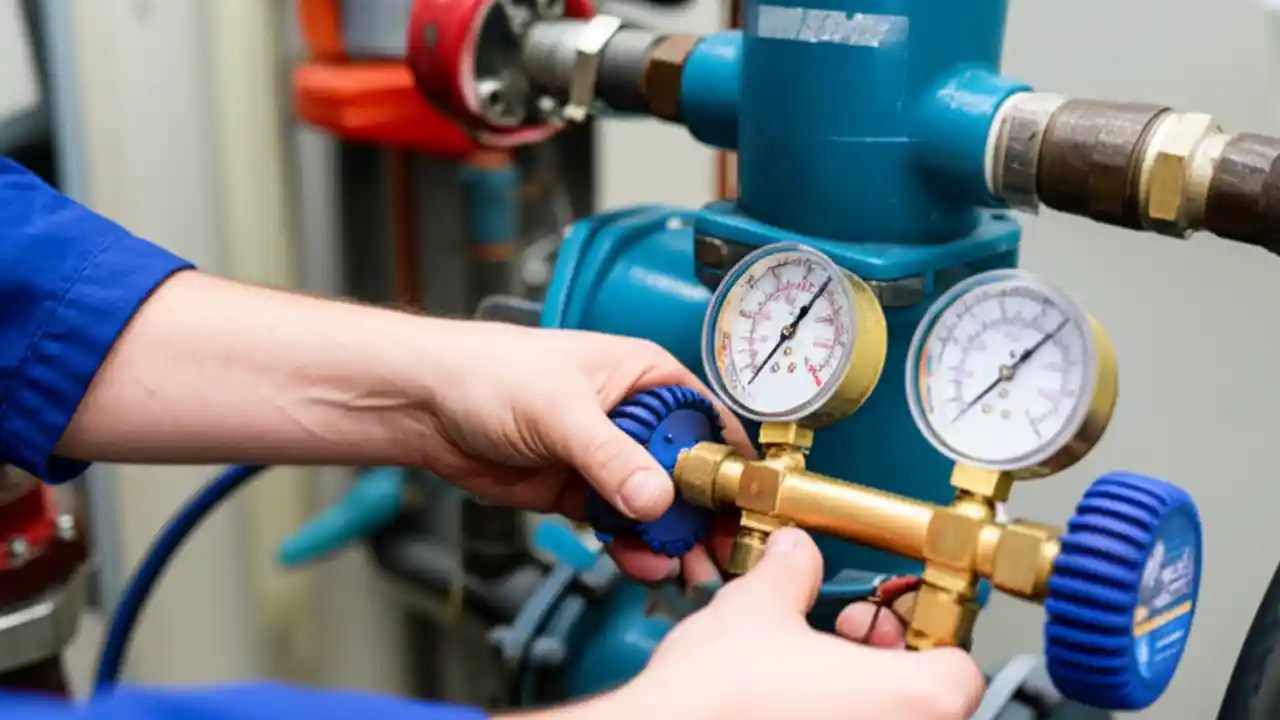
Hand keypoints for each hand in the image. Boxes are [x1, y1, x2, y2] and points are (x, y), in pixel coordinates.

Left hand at [416, 320, 753, 581]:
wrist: (427, 406)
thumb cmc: (489, 371)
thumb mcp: (560, 409)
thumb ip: (611, 456)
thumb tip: (655, 496)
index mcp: (646, 376)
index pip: (707, 421)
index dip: (728, 465)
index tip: (742, 506)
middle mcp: (634, 417)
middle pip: (688, 473)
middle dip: (701, 517)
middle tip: (715, 554)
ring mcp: (607, 457)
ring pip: (656, 507)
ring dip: (669, 540)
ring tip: (683, 571)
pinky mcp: (580, 491)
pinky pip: (619, 525)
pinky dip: (632, 547)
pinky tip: (642, 564)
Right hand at [514, 528, 984, 719]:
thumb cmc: (713, 701)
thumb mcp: (756, 609)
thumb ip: (789, 570)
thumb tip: (793, 553)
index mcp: (914, 701)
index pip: (959, 669)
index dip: (921, 633)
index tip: (888, 616)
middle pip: (926, 700)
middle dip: (883, 658)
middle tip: (846, 631)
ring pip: (883, 719)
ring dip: (855, 691)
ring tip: (809, 666)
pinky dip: (827, 717)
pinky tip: (786, 703)